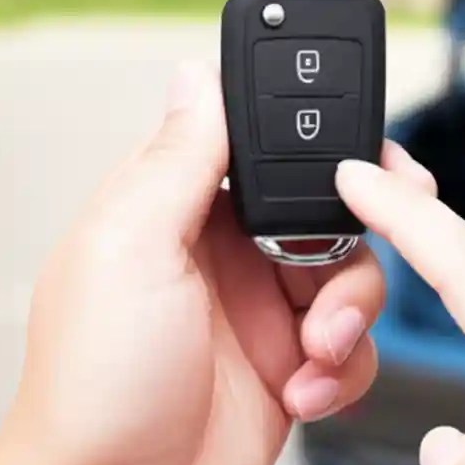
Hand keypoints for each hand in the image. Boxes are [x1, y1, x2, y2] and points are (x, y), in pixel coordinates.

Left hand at [0, 62, 429, 464]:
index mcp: (180, 207)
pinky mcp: (298, 361)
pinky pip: (358, 341)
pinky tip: (303, 385)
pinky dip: (345, 364)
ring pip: (357, 270)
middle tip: (370, 236)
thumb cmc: (94, 387)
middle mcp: (230, 251)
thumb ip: (176, 162)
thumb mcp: (127, 252)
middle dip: (363, 224)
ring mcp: (267, 308)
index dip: (319, 141)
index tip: (362, 156)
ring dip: (349, 309)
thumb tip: (199, 77)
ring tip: (313, 346)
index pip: (263, 141)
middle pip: (331, 202)